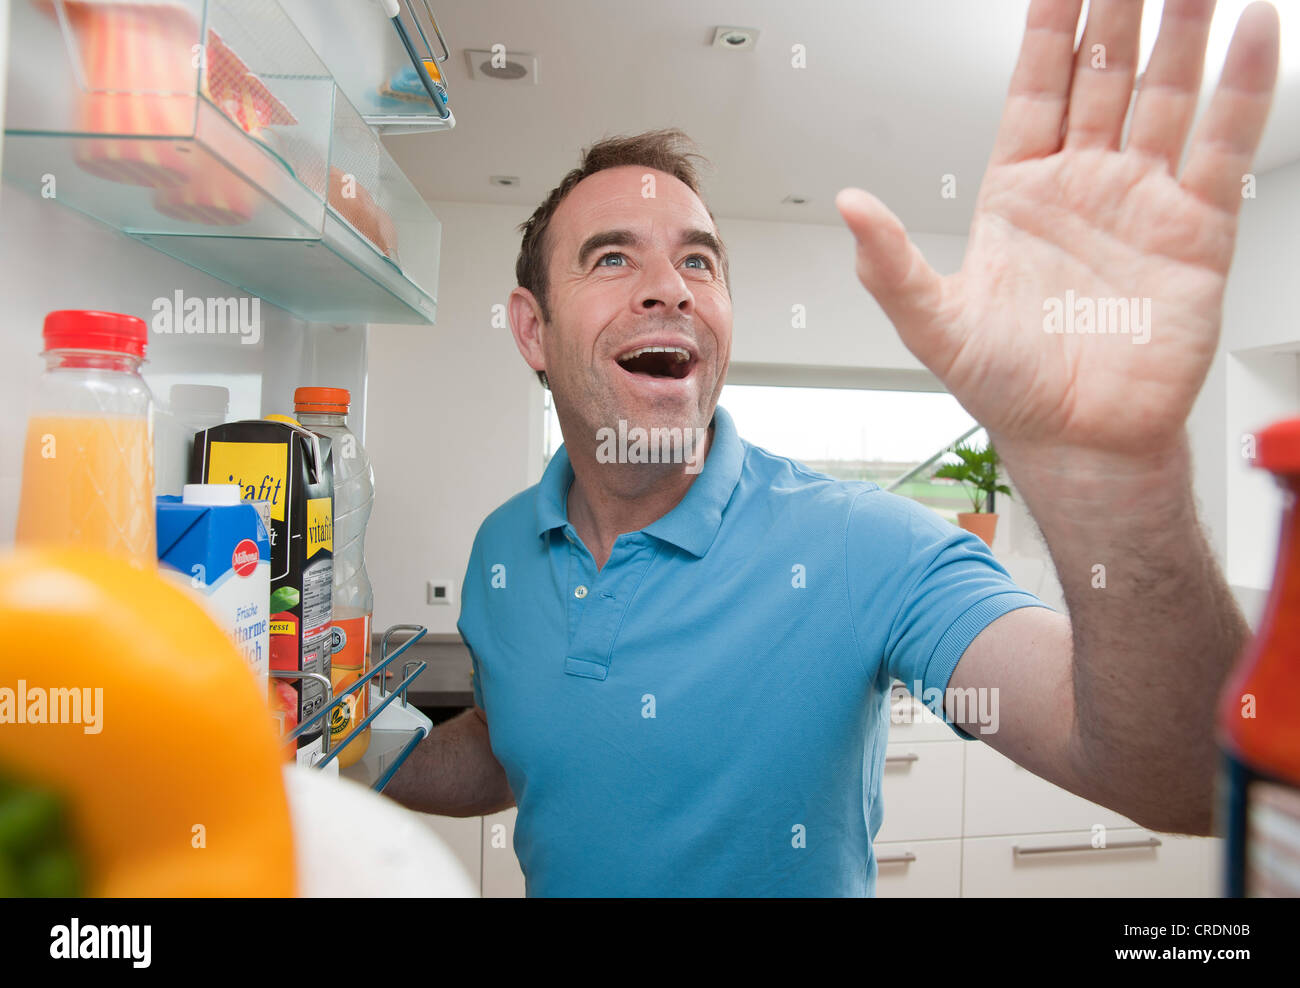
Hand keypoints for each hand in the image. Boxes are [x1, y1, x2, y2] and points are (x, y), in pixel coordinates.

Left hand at [837, 0, 1279, 456]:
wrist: (1077, 442)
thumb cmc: (1008, 389)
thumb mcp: (933, 324)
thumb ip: (889, 264)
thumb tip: (850, 206)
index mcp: (1019, 192)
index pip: (1036, 86)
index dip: (1048, 27)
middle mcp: (1083, 185)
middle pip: (1105, 73)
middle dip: (1117, 11)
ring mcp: (1142, 201)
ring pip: (1165, 94)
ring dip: (1181, 31)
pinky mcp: (1196, 231)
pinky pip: (1221, 145)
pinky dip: (1239, 88)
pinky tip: (1252, 31)